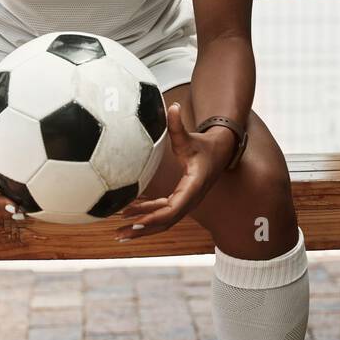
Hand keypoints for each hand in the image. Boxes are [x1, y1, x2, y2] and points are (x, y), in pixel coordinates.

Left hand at [113, 102, 234, 240]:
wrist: (221, 152)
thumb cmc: (204, 145)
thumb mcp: (190, 137)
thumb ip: (178, 125)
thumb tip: (172, 106)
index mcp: (192, 187)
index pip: (173, 208)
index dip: (154, 215)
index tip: (137, 220)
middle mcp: (190, 199)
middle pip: (165, 222)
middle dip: (142, 229)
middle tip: (120, 233)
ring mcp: (186, 203)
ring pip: (163, 222)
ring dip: (142, 229)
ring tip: (119, 233)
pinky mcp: (181, 201)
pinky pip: (163, 214)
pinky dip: (147, 218)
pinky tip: (129, 217)